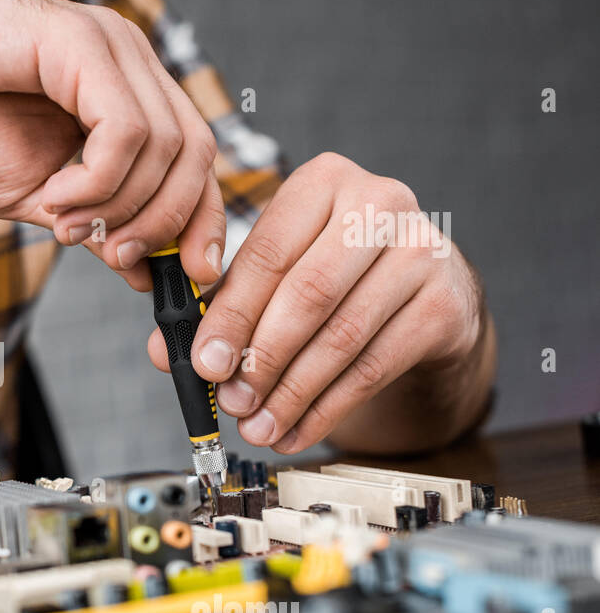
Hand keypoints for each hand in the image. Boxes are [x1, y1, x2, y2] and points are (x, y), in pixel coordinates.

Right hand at [0, 0, 217, 288]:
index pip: (197, 159)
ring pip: (165, 148)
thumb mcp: (38, 196)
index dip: (205, 220)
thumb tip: (144, 271)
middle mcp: (132, 63)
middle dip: (165, 223)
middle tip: (114, 256)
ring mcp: (112, 47)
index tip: (193, 276)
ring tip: (62, 221)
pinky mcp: (82, 42)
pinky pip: (124, 132)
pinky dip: (96, 182)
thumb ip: (96, 225)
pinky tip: (55, 195)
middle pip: (197, 155)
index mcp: (129, 94)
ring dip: (117, 206)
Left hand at [149, 152, 485, 452]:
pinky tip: (296, 431)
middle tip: (231, 402)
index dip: (231, 315)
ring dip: (291, 393)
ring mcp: (421, 251)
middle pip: (307, 295)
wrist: (426, 285)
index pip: (267, 254)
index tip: (203, 364)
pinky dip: (327, 409)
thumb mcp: (277, 272)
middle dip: (261, 358)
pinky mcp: (446, 304)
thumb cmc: (334, 271)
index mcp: (323, 181)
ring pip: (342, 337)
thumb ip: (220, 305)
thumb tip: (166, 352)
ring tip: (257, 426)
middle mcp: (378, 204)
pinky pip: (374, 367)